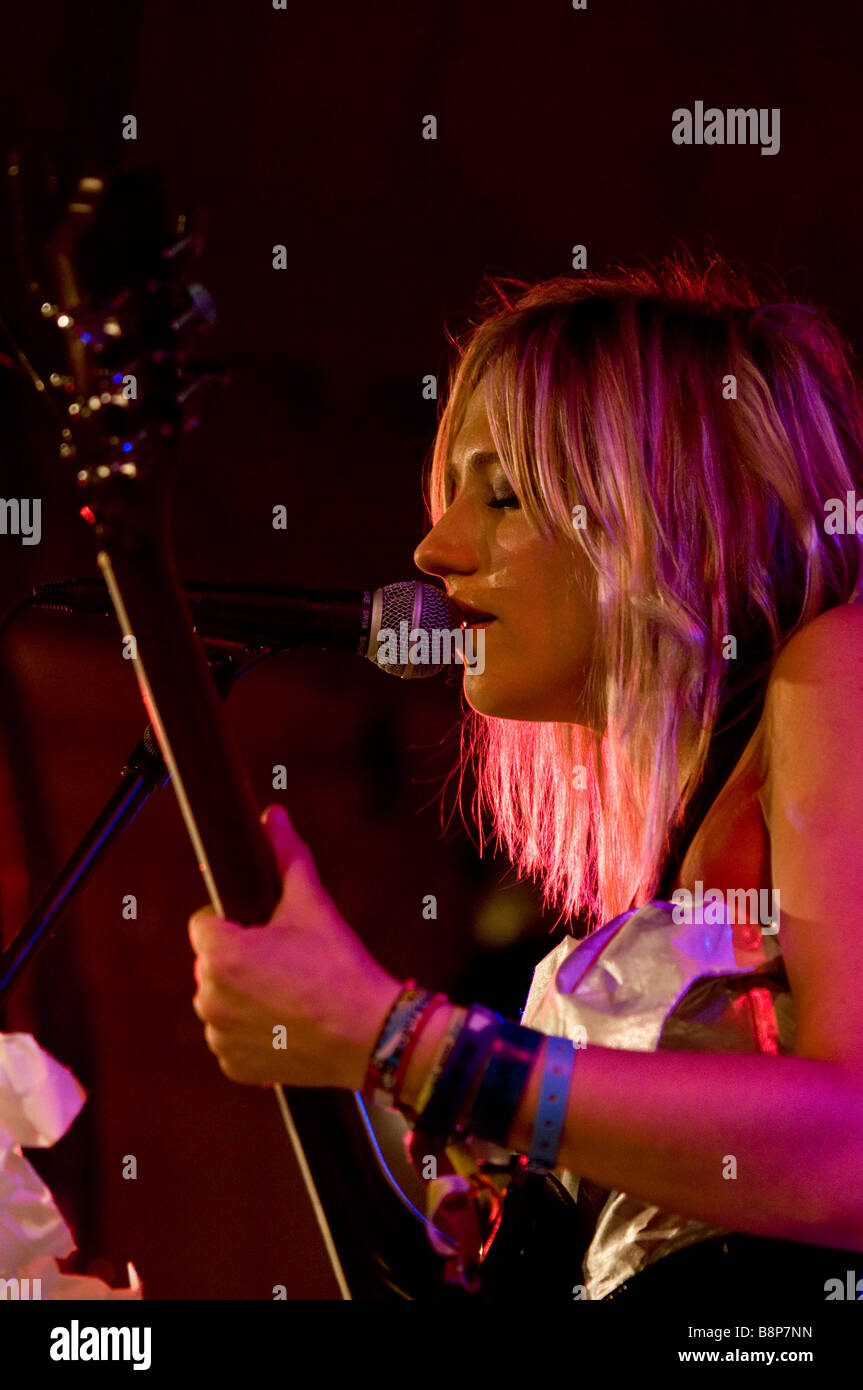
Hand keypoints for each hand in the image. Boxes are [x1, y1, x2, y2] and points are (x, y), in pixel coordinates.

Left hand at [188, 803, 402, 1089]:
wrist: (372, 1036)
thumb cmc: (340, 967)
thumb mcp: (312, 904)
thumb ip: (287, 854)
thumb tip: (273, 814)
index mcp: (221, 953)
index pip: (204, 924)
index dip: (235, 921)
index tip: (266, 929)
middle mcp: (209, 996)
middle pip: (212, 963)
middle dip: (240, 958)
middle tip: (286, 961)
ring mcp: (220, 1035)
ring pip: (220, 1000)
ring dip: (242, 994)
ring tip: (288, 993)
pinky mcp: (234, 1066)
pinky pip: (231, 1038)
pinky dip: (251, 1031)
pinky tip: (285, 1023)